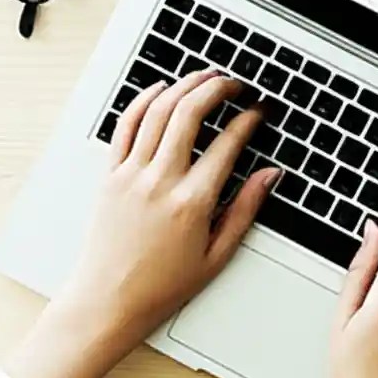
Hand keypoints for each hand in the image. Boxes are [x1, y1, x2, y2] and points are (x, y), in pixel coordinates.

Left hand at [4, 70, 280, 377]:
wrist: (107, 300)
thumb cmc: (161, 286)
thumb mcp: (216, 255)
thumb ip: (245, 209)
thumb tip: (269, 176)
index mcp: (192, 203)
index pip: (227, 144)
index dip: (248, 120)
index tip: (258, 112)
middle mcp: (160, 182)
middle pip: (190, 113)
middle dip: (217, 88)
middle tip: (234, 84)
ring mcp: (131, 175)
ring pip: (158, 111)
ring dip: (184, 86)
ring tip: (204, 76)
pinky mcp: (110, 175)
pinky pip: (125, 126)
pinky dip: (143, 101)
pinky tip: (160, 90)